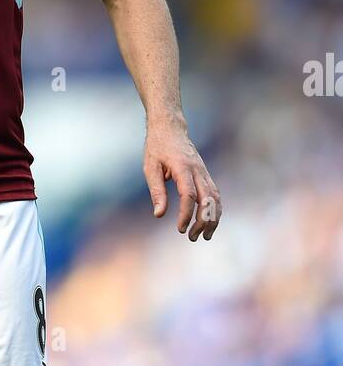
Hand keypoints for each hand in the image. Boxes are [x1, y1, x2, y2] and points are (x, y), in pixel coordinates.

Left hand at [143, 120, 221, 240]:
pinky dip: (215, 210)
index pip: (188, 195)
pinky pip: (215, 194)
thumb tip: (159, 214)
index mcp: (183, 167)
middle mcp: (198, 170)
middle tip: (192, 237)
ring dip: (212, 219)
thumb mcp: (150, 167)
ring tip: (204, 236)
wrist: (171, 128)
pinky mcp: (206, 174)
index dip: (186, 214)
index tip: (180, 229)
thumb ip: (157, 191)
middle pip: (207, 199)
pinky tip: (209, 223)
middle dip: (203, 221)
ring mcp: (204, 172)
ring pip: (215, 198)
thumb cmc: (157, 147)